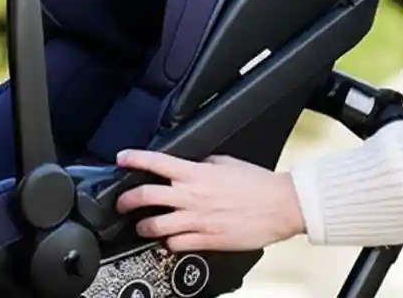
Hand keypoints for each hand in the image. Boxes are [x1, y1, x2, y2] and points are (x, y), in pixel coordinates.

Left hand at [114, 150, 304, 252]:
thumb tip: (191, 166)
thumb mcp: (227, 162)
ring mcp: (197, 220)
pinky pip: (176, 244)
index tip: (122, 158)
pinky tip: (169, 239)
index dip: (134, 158)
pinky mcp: (206, 240)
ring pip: (155, 226)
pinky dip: (168, 242)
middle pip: (146, 196)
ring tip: (142, 226)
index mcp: (197, 174)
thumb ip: (203, 165)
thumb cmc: (259, 184)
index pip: (156, 162)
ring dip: (143, 226)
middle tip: (122, 202)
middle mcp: (192, 196)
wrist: (281, 206)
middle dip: (126, 199)